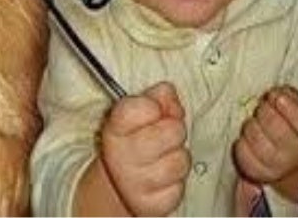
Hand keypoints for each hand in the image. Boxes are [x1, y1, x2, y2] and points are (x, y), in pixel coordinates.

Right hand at [99, 82, 190, 215]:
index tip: (152, 111)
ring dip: (178, 156)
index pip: (144, 106)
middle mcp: (121, 155)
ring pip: (182, 160)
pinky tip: (163, 178)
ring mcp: (135, 183)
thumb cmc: (133, 139)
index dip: (156, 105)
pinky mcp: (151, 205)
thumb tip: (168, 92)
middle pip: (173, 131)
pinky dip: (176, 182)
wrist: (119, 182)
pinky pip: (181, 188)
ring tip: (163, 157)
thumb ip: (156, 97)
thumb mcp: (139, 111)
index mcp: (115, 127)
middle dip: (174, 130)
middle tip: (163, 134)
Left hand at [233, 85, 297, 202]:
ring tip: (253, 122)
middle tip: (261, 106)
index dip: (289, 108)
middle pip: (276, 130)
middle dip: (265, 112)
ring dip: (251, 126)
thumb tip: (278, 93)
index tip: (277, 96)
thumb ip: (288, 96)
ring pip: (257, 140)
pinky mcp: (255, 171)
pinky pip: (244, 154)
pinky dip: (241, 143)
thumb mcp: (293, 107)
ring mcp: (275, 165)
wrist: (285, 159)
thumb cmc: (286, 124)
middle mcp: (294, 152)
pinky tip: (245, 138)